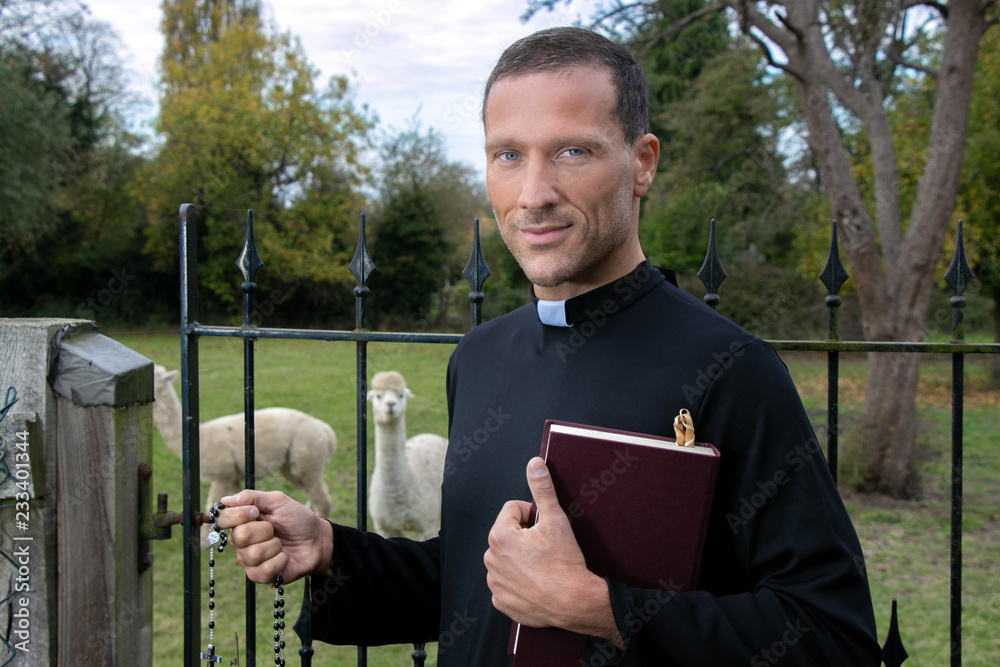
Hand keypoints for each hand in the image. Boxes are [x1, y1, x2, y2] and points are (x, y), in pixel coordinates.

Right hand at [216, 490, 332, 584]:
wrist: (317, 540)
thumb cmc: (297, 520)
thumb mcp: (278, 501)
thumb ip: (251, 497)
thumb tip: (225, 500)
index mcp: (241, 522)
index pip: (223, 519)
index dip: (239, 515)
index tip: (256, 512)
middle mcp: (240, 543)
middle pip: (239, 536)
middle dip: (265, 530)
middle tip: (275, 530)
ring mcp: (248, 561)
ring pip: (253, 554)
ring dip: (275, 546)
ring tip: (281, 544)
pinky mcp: (259, 576)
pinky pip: (264, 570)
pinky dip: (280, 560)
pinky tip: (284, 557)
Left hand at [484, 458, 622, 646]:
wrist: (575, 603)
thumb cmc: (565, 563)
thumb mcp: (556, 520)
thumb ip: (542, 489)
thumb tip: (534, 464)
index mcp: (500, 536)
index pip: (512, 510)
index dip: (531, 515)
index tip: (544, 528)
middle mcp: (491, 559)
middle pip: (508, 535)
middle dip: (524, 537)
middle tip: (545, 548)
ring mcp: (495, 582)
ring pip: (506, 559)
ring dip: (520, 558)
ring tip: (542, 566)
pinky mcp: (501, 601)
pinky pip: (507, 583)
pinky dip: (519, 581)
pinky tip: (536, 583)